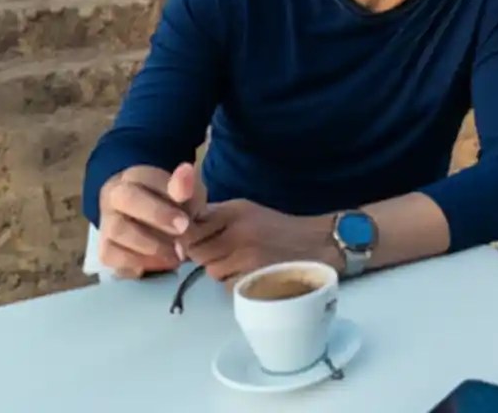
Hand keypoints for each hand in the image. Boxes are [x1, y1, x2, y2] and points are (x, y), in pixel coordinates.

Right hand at [97, 163, 203, 277]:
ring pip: (116, 230)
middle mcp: (115, 196)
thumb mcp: (189, 194)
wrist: (162, 229)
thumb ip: (186, 187)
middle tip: (183, 232)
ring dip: (150, 245)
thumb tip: (186, 170)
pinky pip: (110, 255)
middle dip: (156, 216)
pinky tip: (160, 264)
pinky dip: (137, 263)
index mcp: (136, 177)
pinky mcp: (104, 247)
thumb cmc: (175, 206)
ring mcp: (107, 222)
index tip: (186, 221)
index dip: (167, 196)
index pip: (145, 178)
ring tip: (177, 255)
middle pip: (125, 199)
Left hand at [181, 198, 332, 288]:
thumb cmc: (278, 228)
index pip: (191, 229)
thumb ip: (214, 218)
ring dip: (221, 271)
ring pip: (211, 272)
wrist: (318, 244)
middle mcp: (238, 233)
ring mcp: (246, 259)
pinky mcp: (254, 279)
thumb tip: (179, 236)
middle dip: (206, 256)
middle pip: (197, 253)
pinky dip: (235, 283)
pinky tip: (252, 274)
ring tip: (242, 263)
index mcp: (234, 212)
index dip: (190, 238)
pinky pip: (227, 286)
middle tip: (227, 253)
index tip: (201, 242)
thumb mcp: (246, 211)